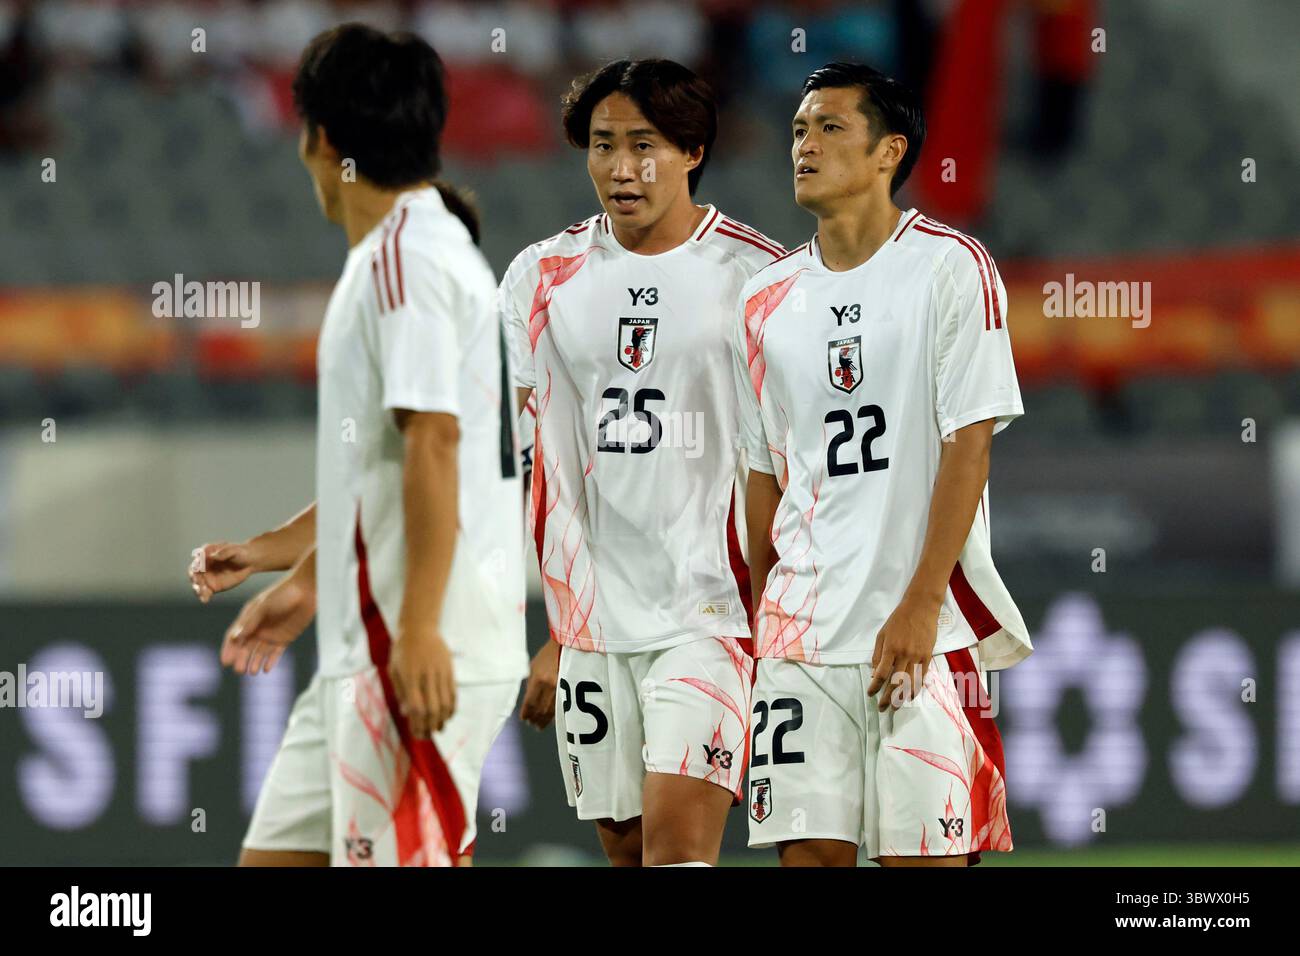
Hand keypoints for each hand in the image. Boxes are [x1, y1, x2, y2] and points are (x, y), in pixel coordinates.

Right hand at [190, 540, 260, 601]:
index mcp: (206, 553)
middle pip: (194, 572)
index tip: (200, 566)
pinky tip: (205, 600)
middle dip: (194, 577)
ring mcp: (207, 577)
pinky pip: (206, 592)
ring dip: (197, 588)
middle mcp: (203, 565)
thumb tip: (213, 556)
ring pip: (198, 584)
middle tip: (198, 582)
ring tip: (201, 593)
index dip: (198, 562)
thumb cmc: (241, 553)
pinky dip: (204, 596)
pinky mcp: (212, 586)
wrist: (249, 562)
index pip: (198, 558)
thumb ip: (224, 552)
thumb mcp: (234, 550)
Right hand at [220, 573, 313, 674]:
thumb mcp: (263, 606)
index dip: (229, 649)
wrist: (306, 590)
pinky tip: (266, 669)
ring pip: (259, 652)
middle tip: (239, 670)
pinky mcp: (285, 638)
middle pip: (246, 647)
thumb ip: (250, 622)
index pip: (235, 636)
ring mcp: (271, 634)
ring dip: (255, 662)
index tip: (225, 662)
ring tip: (252, 672)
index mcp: (249, 618)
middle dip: (241, 659)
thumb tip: (235, 638)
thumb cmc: (282, 594)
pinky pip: (276, 653)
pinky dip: (271, 661)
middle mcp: (258, 628)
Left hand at [389, 627, 455, 737]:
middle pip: (432, 709)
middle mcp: (426, 676)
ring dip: (442, 719)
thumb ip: (400, 691)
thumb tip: (406, 713)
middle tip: (428, 735)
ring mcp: (440, 673)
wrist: (419, 628)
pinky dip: (452, 707)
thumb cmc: (402, 650)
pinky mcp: (449, 670)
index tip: (416, 733)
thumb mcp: (394, 669)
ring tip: (438, 728)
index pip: (416, 707)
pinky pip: (453, 693)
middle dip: (430, 726)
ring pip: (445, 703)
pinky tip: (447, 715)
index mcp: (409, 677)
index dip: (418, 724)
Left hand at [518, 640, 559, 729]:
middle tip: (532, 724)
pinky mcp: (571, 688)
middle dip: (535, 718)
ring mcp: (562, 688)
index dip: (526, 713)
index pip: (530, 702)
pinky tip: (551, 719)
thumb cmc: (548, 654)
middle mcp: (549, 685)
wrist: (567, 645)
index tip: (524, 719)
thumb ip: (531, 683)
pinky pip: (562, 706)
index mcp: (538, 679)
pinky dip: (555, 715)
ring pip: (551, 710)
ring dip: (544, 720)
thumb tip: (528, 699)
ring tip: (539, 725)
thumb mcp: (534, 666)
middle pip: (540, 709)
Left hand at [867, 594, 940, 711]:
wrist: (921, 608)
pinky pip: (922, 676)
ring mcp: (917, 656)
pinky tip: (910, 696)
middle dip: (888, 698)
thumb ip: (878, 654)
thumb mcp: (882, 634)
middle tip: (882, 708)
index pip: (881, 673)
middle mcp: (904, 654)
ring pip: (910, 682)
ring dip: (902, 698)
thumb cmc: (898, 620)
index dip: (875, 686)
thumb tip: (875, 674)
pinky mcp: (928, 656)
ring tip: (896, 707)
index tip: (870, 694)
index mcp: (890, 648)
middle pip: (896, 682)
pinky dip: (916, 688)